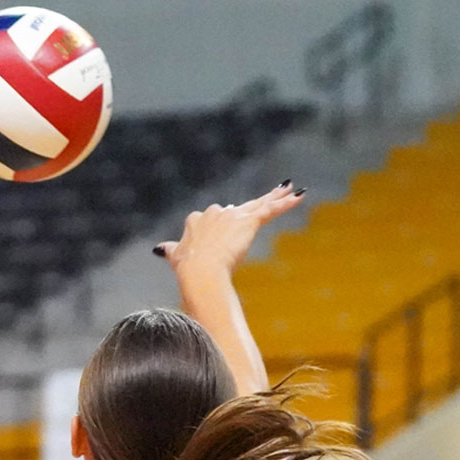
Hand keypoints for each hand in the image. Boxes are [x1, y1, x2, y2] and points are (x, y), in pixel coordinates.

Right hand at [153, 181, 305, 274]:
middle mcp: (214, 212)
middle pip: (238, 208)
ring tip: (290, 189)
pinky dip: (286, 202)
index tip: (227, 232)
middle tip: (266, 201)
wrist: (200, 270)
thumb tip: (159, 249)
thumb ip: (170, 250)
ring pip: (258, 204)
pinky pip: (271, 209)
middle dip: (251, 210)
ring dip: (276, 197)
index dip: (222, 226)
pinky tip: (300, 194)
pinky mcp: (249, 220)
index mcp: (197, 219)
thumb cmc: (188, 268)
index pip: (214, 218)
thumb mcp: (176, 257)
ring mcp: (232, 215)